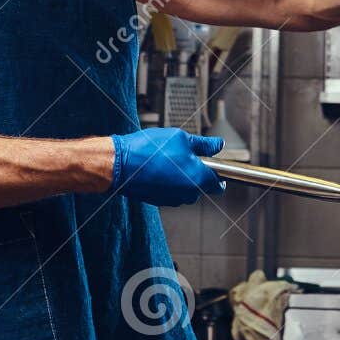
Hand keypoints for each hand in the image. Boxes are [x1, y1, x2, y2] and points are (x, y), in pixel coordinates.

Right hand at [109, 128, 225, 205]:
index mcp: (198, 178)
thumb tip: (218, 145)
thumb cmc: (149, 150)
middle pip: (201, 186)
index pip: (219, 185)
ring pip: (185, 189)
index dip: (218, 175)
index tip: (214, 167)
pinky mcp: (159, 201)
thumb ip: (204, 144)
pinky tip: (157, 168)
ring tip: (167, 159)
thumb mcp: (181, 138)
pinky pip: (171, 191)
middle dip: (196, 173)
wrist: (120, 164)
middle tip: (184, 156)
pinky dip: (168, 182)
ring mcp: (173, 199)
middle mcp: (188, 193)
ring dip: (181, 177)